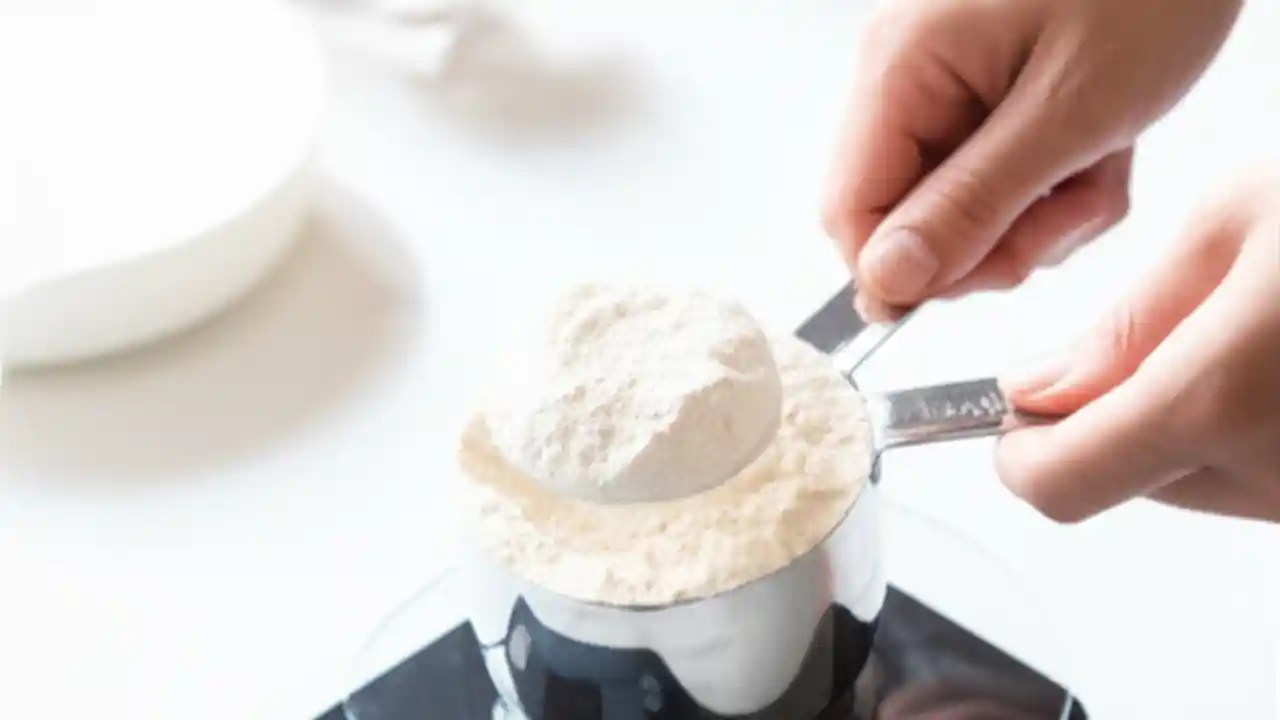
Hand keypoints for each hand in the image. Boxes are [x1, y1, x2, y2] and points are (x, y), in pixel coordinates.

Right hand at [823, 0, 1241, 318]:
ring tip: (1100, 169)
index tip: (981, 285)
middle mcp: (906, 77)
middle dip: (993, 241)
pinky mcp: (986, 98)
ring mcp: (945, 88)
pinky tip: (1101, 154)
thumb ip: (971, 204)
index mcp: (901, 68)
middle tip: (1069, 216)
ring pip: (958, 211)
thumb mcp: (1069, 113)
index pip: (851, 211)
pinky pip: (994, 182)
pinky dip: (1053, 191)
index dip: (903, 271)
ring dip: (1037, 219)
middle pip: (905, 219)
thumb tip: (884, 281)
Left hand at [998, 174, 1279, 522]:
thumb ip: (1127, 319)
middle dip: (1096, 421)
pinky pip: (1244, 476)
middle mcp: (1263, 475)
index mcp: (1213, 401)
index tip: (1016, 403)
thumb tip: (1039, 389)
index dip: (1018, 448)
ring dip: (1169, 425)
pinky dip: (1229, 429)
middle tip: (1143, 341)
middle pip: (1116, 483)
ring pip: (1182, 481)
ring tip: (1229, 335)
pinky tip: (1262, 360)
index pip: (1058, 483)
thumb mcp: (1240, 220)